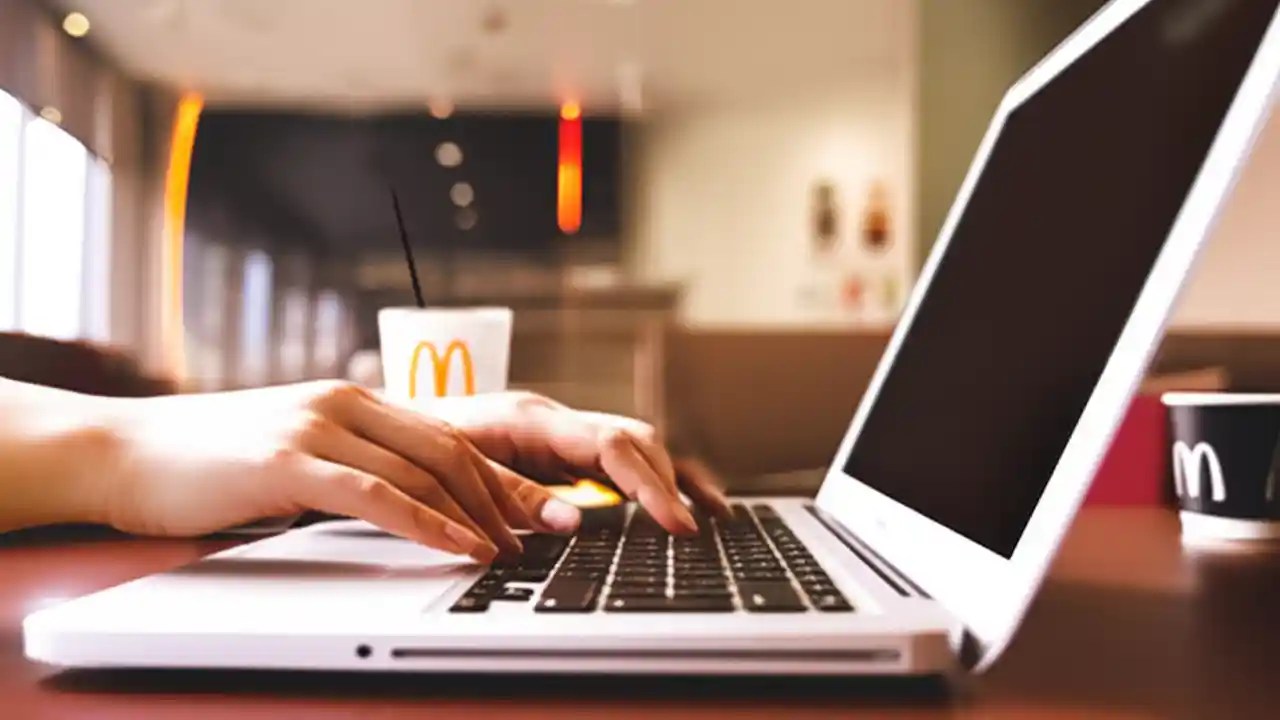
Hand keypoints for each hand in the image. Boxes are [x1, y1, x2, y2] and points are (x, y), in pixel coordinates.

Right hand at [100, 381, 582, 560]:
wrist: (121, 451)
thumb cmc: (207, 462)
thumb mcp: (295, 454)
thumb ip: (351, 464)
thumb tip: (410, 501)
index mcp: (352, 400)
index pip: (447, 435)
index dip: (503, 474)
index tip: (544, 506)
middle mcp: (344, 403)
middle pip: (452, 447)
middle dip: (510, 493)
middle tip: (553, 529)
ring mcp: (316, 427)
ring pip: (424, 468)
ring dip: (479, 514)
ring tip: (515, 549)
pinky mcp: (287, 461)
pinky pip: (376, 493)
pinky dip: (427, 523)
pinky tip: (460, 546)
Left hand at [419, 391, 730, 532]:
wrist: (391, 424)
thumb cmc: (419, 443)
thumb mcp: (461, 469)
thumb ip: (516, 494)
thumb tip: (575, 521)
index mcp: (535, 417)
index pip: (612, 446)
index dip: (649, 484)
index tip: (675, 521)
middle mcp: (558, 418)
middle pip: (635, 442)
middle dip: (668, 484)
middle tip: (691, 530)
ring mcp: (564, 430)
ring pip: (636, 446)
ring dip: (674, 478)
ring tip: (713, 514)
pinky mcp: (562, 448)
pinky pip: (619, 457)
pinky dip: (653, 477)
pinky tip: (682, 498)